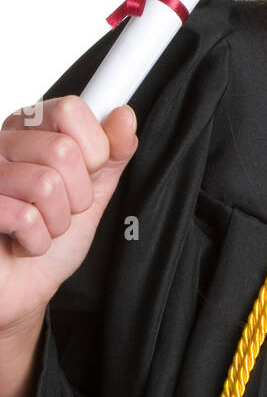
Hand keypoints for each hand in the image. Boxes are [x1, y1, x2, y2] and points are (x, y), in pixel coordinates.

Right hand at [0, 97, 138, 333]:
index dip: (94, 150)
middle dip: (77, 196)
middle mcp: (4, 145)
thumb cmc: (54, 240)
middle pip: (63, 151)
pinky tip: (21, 243)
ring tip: (41, 228)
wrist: (26, 287)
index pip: (70, 109)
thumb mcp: (94, 192)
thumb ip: (113, 154)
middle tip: (60, 210)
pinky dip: (36, 242)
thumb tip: (124, 117)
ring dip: (56, 222)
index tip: (87, 174)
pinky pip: (25, 217)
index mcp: (32, 132)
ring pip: (46, 185)